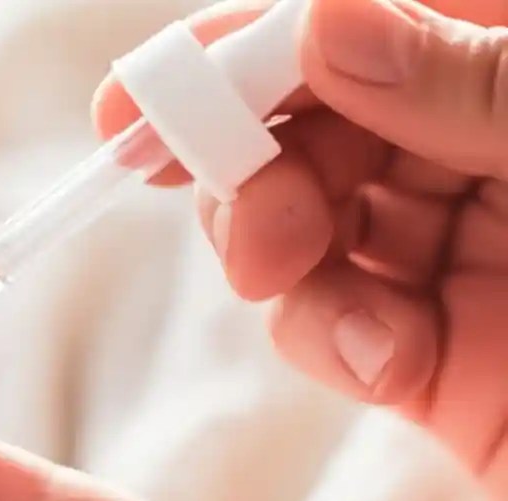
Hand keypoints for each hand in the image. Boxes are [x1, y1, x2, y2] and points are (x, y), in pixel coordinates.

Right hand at [94, 0, 507, 494]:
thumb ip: (470, 82)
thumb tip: (327, 20)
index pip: (344, 26)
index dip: (237, 49)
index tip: (133, 100)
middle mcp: (468, 152)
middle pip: (299, 126)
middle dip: (246, 170)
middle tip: (248, 223)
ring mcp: (446, 255)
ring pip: (293, 224)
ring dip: (273, 253)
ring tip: (294, 282)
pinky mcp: (426, 356)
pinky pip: (330, 325)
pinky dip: (332, 339)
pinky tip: (389, 364)